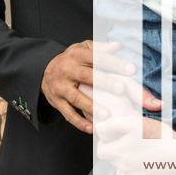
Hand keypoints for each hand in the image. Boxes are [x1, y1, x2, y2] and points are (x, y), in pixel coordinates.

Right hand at [41, 39, 159, 133]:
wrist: (44, 71)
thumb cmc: (71, 60)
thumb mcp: (83, 48)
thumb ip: (101, 48)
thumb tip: (118, 46)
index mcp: (77, 55)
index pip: (98, 57)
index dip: (114, 63)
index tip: (131, 69)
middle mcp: (68, 70)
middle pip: (88, 77)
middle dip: (105, 83)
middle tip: (121, 89)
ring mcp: (61, 87)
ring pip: (76, 98)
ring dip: (91, 106)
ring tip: (106, 114)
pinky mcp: (56, 102)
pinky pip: (68, 114)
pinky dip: (80, 123)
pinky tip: (92, 128)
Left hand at [96, 113, 175, 174]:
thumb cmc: (158, 136)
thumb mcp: (133, 122)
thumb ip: (111, 125)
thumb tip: (99, 129)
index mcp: (118, 154)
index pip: (100, 151)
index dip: (106, 142)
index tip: (118, 136)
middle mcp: (123, 169)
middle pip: (113, 160)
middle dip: (119, 150)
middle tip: (133, 140)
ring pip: (123, 170)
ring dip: (128, 161)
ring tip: (143, 150)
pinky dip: (140, 170)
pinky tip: (151, 160)